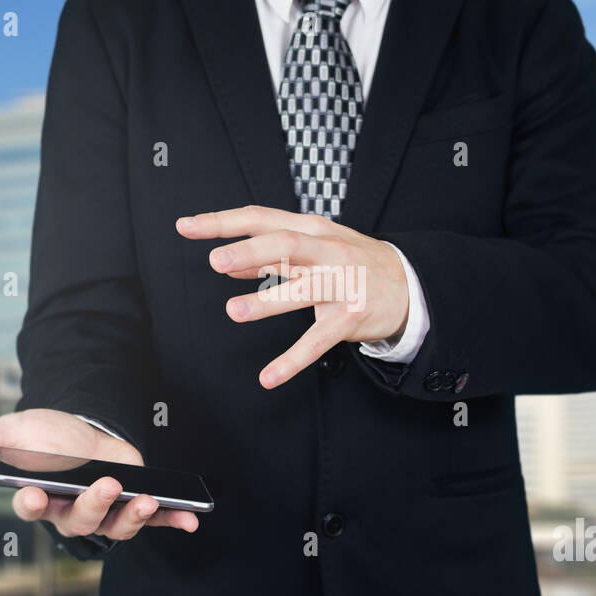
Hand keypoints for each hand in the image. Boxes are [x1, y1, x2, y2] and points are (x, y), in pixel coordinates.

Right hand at [0, 408, 198, 538]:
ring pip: (116, 525)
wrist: (78, 430)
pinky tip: (190, 521)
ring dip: (133, 516)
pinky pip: (153, 519)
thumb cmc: (41, 438)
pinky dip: (171, 521)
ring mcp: (103, 509)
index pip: (32, 507)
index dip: (34, 504)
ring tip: (146, 500)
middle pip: (79, 520)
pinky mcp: (130, 502)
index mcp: (38, 496)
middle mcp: (70, 511)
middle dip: (92, 506)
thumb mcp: (10, 432)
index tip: (36, 494)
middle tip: (104, 485)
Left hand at [176, 205, 409, 388]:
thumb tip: (228, 260)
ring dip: (267, 302)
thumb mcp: (314, 249)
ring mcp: (340, 285)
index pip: (262, 219)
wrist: (409, 284)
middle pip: (285, 245)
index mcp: (312, 230)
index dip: (223, 222)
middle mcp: (326, 252)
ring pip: (301, 291)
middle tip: (215, 261)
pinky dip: (292, 361)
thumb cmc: (351, 263)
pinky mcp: (349, 319)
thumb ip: (270, 256)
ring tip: (234, 312)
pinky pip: (317, 342)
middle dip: (251, 251)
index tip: (186, 226)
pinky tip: (268, 377)